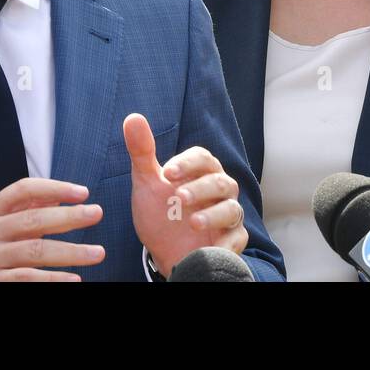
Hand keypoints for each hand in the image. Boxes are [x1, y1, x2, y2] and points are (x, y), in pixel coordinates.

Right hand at [0, 178, 105, 280]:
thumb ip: (27, 211)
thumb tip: (62, 196)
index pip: (23, 189)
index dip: (55, 187)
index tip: (83, 192)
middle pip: (33, 219)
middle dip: (69, 216)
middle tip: (96, 214)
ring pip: (35, 251)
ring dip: (71, 252)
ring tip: (97, 253)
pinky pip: (28, 279)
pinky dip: (54, 279)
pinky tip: (74, 279)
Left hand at [125, 113, 247, 277]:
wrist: (165, 252)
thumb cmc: (160, 212)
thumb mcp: (147, 183)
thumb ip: (142, 152)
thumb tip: (132, 117)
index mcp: (201, 172)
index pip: (202, 158)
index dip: (187, 163)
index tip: (167, 173)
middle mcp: (219, 191)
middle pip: (220, 182)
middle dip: (200, 189)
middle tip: (179, 198)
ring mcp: (227, 216)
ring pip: (231, 210)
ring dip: (214, 215)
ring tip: (193, 223)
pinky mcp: (231, 241)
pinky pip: (237, 240)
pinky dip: (227, 244)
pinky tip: (211, 249)